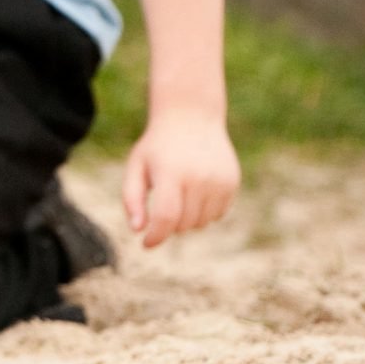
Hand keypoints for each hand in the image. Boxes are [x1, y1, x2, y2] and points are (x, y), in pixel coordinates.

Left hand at [121, 109, 239, 247]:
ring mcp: (219, 181)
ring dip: (187, 220)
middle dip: (169, 224)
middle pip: (183, 224)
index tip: (147, 244)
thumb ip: (132, 199)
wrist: (191, 118)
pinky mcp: (232, 183)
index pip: (166, 216)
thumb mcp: (136, 166)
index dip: (156, 236)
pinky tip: (195, 192)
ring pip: (201, 223)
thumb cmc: (157, 147)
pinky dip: (204, 213)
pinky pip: (218, 215)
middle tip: (161, 204)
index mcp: (171, 173)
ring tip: (178, 195)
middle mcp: (199, 178)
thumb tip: (138, 230)